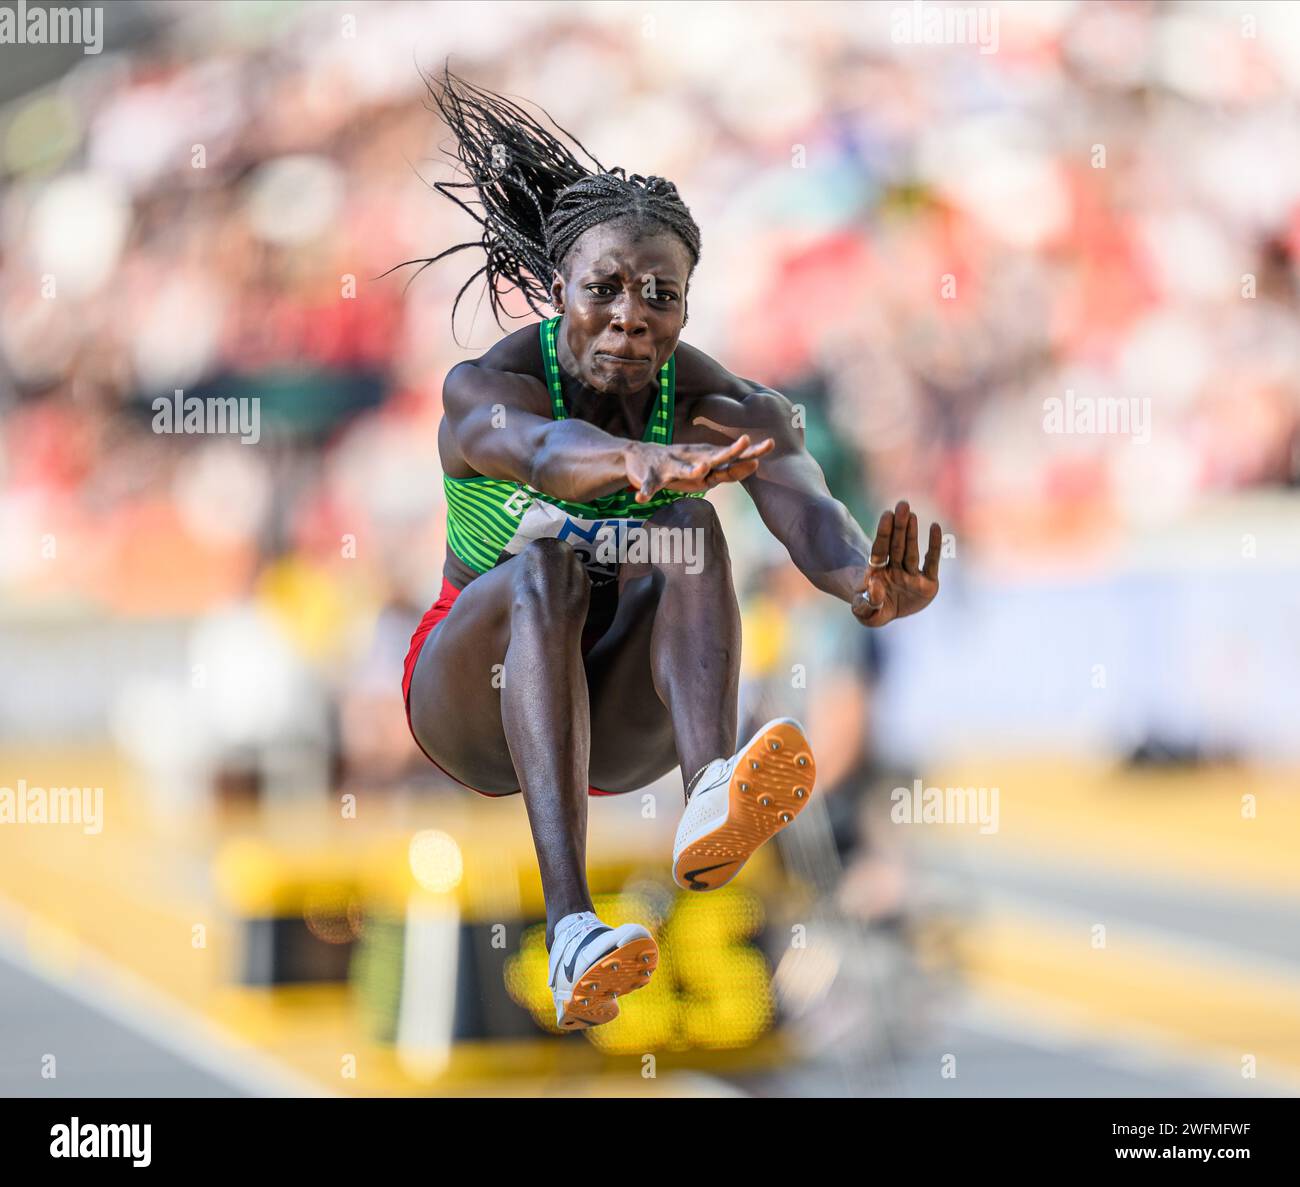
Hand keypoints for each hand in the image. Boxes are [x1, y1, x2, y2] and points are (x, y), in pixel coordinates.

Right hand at [624, 436, 773, 502]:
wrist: (639, 457)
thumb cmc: (679, 467)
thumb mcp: (704, 468)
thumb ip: (726, 470)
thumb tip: (754, 463)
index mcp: (705, 461)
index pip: (732, 460)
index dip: (749, 454)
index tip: (769, 445)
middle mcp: (691, 460)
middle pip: (714, 457)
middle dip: (729, 451)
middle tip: (745, 441)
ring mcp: (671, 467)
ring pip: (682, 469)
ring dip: (691, 470)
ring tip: (701, 469)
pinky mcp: (651, 475)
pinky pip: (649, 486)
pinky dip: (646, 491)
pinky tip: (642, 498)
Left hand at [852, 500, 941, 626]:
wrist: (891, 615)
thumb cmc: (874, 611)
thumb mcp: (866, 615)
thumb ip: (866, 605)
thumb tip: (875, 586)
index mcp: (878, 573)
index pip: (880, 550)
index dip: (883, 532)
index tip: (887, 514)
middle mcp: (894, 570)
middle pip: (896, 546)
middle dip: (899, 526)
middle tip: (902, 504)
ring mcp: (911, 575)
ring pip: (911, 551)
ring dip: (912, 532)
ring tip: (911, 513)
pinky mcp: (928, 583)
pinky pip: (932, 562)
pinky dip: (935, 546)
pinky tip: (935, 527)